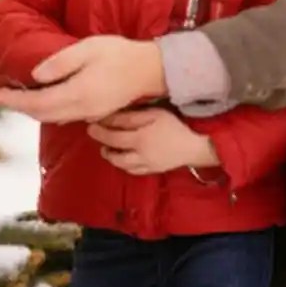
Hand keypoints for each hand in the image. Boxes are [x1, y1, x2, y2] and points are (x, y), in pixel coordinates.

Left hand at [0, 35, 166, 122]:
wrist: (150, 70)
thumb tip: (35, 76)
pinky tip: (40, 101)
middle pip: (40, 114)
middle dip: (16, 107)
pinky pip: (62, 116)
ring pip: (51, 117)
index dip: (11, 101)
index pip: (35, 103)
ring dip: (30, 110)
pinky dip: (45, 111)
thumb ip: (61, 63)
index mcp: (77, 94)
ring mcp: (89, 114)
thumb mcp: (88, 49)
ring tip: (12, 99)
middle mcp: (81, 110)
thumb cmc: (119, 54)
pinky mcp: (95, 113)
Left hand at [86, 109, 218, 174]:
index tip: (90, 125)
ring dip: (112, 157)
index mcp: (138, 139)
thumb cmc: (175, 126)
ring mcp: (146, 165)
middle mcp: (139, 155)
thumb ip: (132, 116)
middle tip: (95, 136)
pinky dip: (125, 166)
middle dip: (103, 145)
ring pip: (123, 165)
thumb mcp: (154, 115)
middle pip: (115, 153)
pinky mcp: (154, 170)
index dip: (99, 131)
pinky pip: (134, 171)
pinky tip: (123, 160)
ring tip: (107, 150)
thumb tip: (111, 117)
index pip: (112, 136)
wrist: (195, 146)